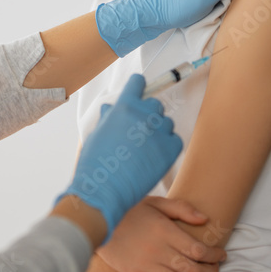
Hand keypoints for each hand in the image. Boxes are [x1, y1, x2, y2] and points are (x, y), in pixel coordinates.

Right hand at [54, 75, 182, 243]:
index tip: (138, 93)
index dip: (137, 88)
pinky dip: (168, 145)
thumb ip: (109, 117)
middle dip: (148, 114)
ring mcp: (159, 131)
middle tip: (138, 131)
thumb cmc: (95, 162)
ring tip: (145, 147)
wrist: (105, 189)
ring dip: (158, 131)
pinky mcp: (170, 149)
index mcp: (124, 106)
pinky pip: (175, 139)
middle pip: (155, 104)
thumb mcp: (98, 133)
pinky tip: (155, 155)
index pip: (138, 83)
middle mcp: (144, 114)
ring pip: (166, 122)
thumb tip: (112, 109)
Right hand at [97, 196, 226, 271]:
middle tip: (216, 269)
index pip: (198, 250)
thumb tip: (204, 219)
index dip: (215, 255)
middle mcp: (158, 251)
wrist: (97, 222)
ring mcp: (147, 266)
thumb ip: (181, 208)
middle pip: (193, 270)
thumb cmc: (129, 210)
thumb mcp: (154, 202)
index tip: (221, 254)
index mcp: (164, 232)